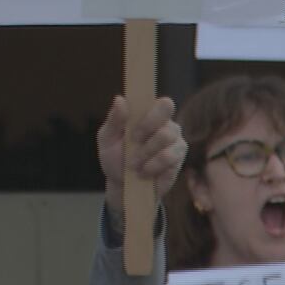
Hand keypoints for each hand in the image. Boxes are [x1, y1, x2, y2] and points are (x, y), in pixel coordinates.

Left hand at [98, 96, 185, 231]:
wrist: (121, 185)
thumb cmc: (115, 157)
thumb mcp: (107, 138)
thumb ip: (114, 119)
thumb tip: (120, 99)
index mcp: (149, 114)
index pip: (162, 103)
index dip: (150, 115)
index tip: (133, 132)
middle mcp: (166, 124)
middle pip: (167, 115)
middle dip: (147, 131)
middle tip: (133, 145)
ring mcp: (175, 141)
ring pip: (166, 137)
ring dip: (145, 153)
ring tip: (134, 164)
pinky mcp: (178, 160)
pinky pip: (170, 158)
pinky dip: (152, 166)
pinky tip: (144, 172)